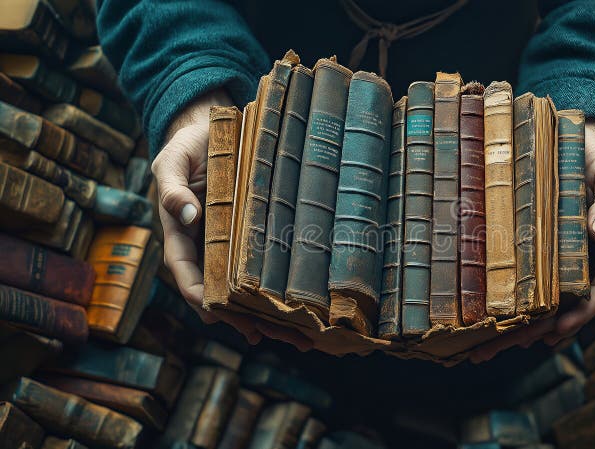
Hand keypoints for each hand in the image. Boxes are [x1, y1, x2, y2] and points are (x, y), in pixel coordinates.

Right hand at [153, 90, 311, 350]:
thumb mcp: (171, 162)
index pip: (188, 275)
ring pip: (243, 289)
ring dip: (266, 313)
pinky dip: (275, 290)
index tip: (216, 315)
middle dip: (241, 318)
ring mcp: (227, 247)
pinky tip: (297, 310)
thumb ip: (172, 188)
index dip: (200, 297)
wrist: (210, 132)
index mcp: (181, 236)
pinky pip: (260, 269)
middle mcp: (205, 249)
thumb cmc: (187, 147)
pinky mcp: (249, 238)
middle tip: (269, 335)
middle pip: (220, 293)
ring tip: (296, 336)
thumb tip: (185, 213)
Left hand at [470, 120, 594, 362]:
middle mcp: (592, 267)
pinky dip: (516, 308)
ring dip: (518, 330)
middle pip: (569, 310)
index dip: (582, 314)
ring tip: (483, 351)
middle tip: (504, 349)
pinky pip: (535, 289)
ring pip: (548, 306)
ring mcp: (571, 268)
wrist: (585, 153)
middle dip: (537, 333)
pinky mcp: (550, 262)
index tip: (559, 329)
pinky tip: (491, 325)